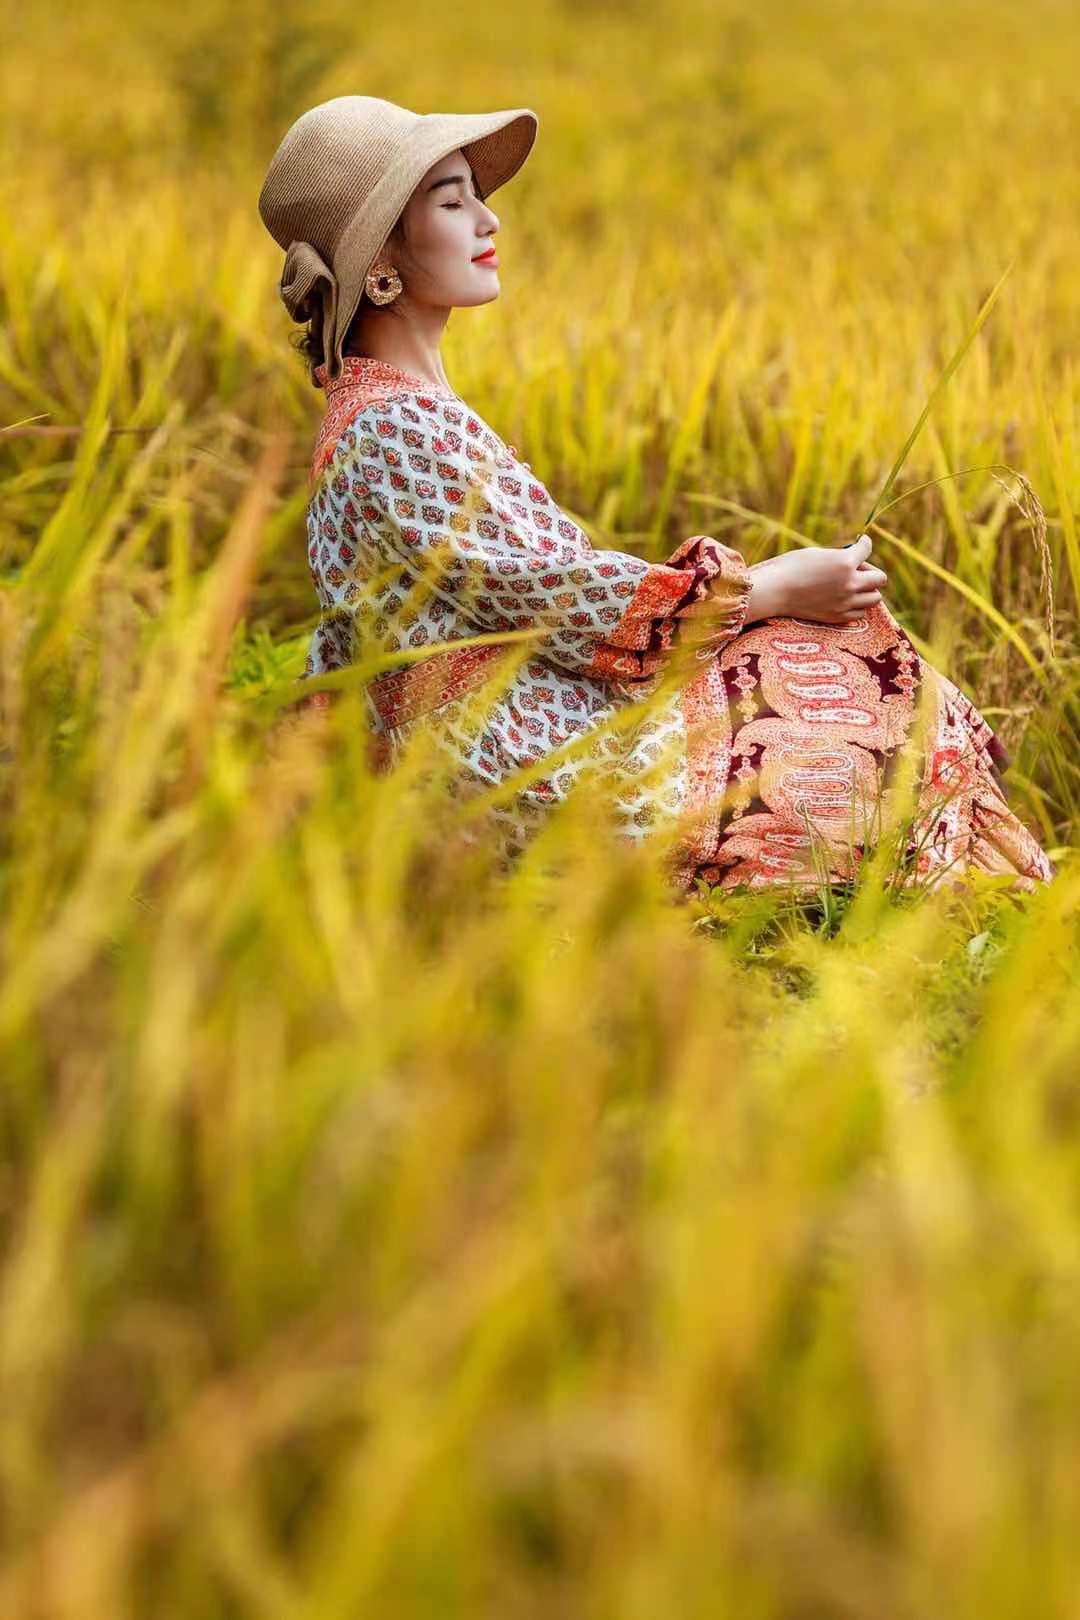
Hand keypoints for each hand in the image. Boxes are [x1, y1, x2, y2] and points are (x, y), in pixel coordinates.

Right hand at [745, 533, 887, 624]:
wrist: (774, 591)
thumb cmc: (791, 567)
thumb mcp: (818, 554)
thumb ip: (840, 558)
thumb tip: (854, 561)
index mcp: (845, 562)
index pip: (867, 549)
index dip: (864, 544)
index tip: (861, 544)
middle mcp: (850, 583)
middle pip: (880, 579)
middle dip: (870, 572)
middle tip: (856, 570)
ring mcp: (845, 602)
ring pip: (874, 599)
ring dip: (867, 591)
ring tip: (852, 587)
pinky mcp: (837, 617)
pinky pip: (860, 613)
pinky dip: (856, 606)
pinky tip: (844, 600)